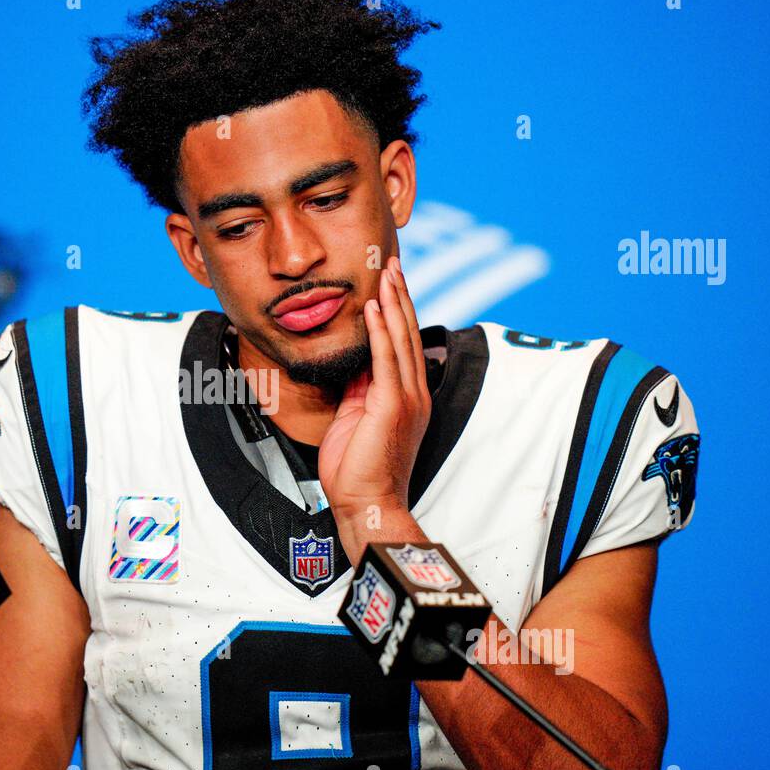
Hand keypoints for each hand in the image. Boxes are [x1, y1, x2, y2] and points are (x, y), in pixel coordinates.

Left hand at [319, 256, 431, 539]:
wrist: (366, 504)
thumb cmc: (358, 471)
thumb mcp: (356, 419)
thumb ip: (360, 389)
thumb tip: (355, 362)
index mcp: (407, 398)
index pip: (404, 346)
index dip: (398, 312)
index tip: (390, 285)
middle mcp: (414, 394)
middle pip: (408, 334)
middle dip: (400, 296)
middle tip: (392, 265)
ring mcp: (406, 399)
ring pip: (400, 339)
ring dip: (392, 302)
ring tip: (386, 273)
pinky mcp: (391, 405)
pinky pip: (386, 358)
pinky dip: (379, 329)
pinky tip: (374, 306)